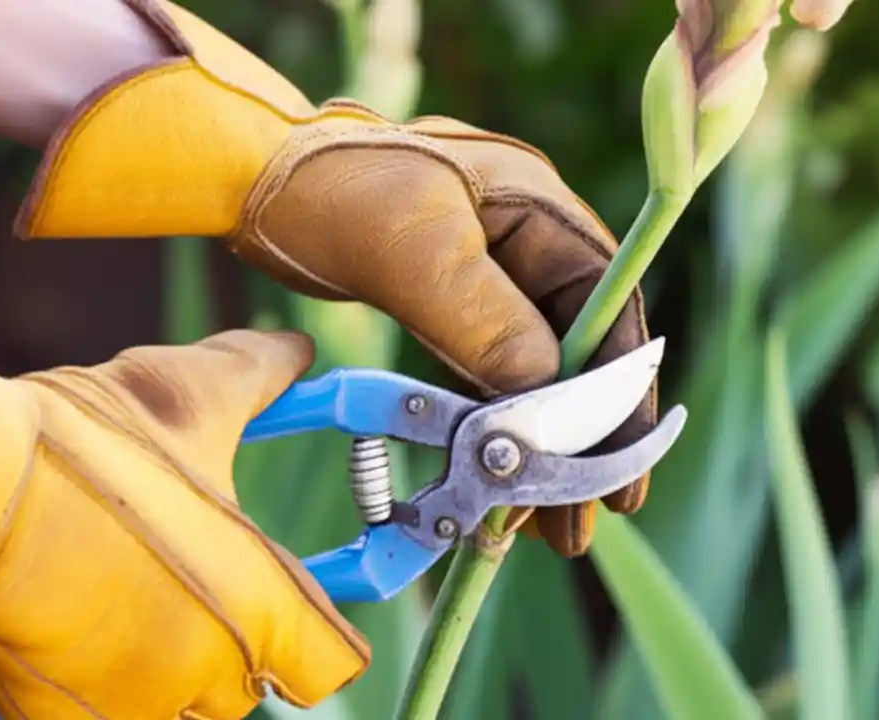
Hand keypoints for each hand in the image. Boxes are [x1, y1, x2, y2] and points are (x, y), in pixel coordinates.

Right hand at [0, 318, 367, 718]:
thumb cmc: (91, 441)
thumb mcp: (193, 390)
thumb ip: (261, 376)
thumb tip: (296, 351)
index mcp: (261, 606)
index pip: (332, 663)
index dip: (320, 633)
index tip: (298, 607)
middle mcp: (206, 673)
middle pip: (247, 687)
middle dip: (228, 646)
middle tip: (188, 586)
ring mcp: (129, 705)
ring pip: (173, 710)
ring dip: (162, 673)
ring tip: (124, 604)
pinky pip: (97, 717)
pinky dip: (91, 687)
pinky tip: (64, 629)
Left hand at [229, 105, 657, 554]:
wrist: (257, 179)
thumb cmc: (335, 192)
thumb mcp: (415, 256)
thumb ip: (488, 326)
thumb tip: (546, 403)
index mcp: (541, 211)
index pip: (606, 313)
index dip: (619, 397)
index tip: (621, 469)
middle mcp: (528, 244)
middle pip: (577, 354)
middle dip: (576, 441)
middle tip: (575, 523)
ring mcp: (489, 276)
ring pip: (530, 374)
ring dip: (530, 446)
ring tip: (536, 526)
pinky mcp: (448, 306)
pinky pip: (484, 376)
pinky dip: (487, 428)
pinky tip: (487, 479)